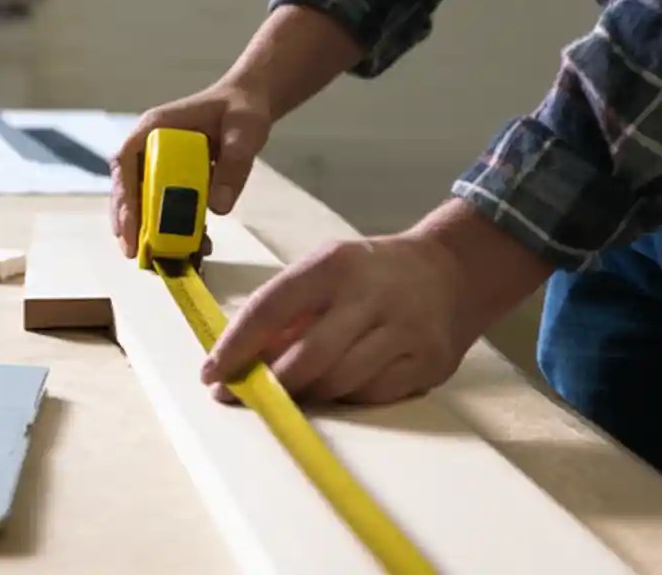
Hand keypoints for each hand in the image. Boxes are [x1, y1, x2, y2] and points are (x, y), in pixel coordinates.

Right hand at [109, 80, 271, 257]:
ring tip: (158, 259)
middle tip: (133, 253)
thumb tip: (217, 207)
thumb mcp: (244, 131)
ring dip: (148, 230)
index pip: (125, 163)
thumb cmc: (241, 110)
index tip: (127, 227)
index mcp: (154, 128)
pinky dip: (174, 228)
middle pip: (127, 188)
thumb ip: (234, 164)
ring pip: (143, 201)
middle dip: (128, 222)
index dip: (123, 196)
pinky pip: (166, 206)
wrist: (248, 105)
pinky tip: (192, 247)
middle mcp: (149, 147)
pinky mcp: (174, 179)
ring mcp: (159, 164)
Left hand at [199, 198, 554, 405]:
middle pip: (307, 357)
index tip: (211, 373)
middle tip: (243, 396)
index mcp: (334, 265)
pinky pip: (371, 394)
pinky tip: (339, 386)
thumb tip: (238, 359)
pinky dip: (345, 397)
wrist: (451, 272)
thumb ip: (285, 312)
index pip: (271, 307)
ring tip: (293, 390)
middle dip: (269, 383)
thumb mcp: (324, 271)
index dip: (236, 346)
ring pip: (339, 382)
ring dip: (306, 394)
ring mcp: (404, 330)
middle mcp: (371, 295)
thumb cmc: (370, 274)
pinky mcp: (428, 361)